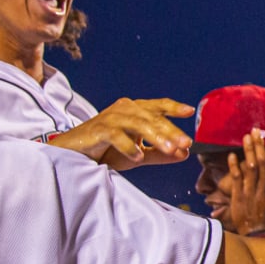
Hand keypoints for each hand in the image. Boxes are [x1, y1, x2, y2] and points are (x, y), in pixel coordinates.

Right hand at [50, 97, 194, 170]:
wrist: (74, 154)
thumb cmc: (106, 151)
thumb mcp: (137, 154)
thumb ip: (159, 153)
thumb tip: (184, 154)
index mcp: (135, 110)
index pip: (158, 106)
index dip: (173, 107)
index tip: (190, 112)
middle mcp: (125, 109)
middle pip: (152, 117)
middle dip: (170, 131)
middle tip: (185, 143)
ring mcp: (111, 117)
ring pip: (138, 124)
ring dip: (155, 137)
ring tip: (170, 150)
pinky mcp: (98, 130)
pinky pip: (116, 135)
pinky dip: (128, 146)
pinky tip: (138, 157)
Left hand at [228, 129, 264, 235]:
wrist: (258, 235)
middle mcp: (264, 187)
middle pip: (261, 161)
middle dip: (259, 145)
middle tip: (256, 131)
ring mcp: (251, 191)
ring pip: (249, 167)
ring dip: (247, 151)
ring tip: (246, 137)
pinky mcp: (239, 196)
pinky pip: (236, 178)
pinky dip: (234, 166)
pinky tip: (232, 155)